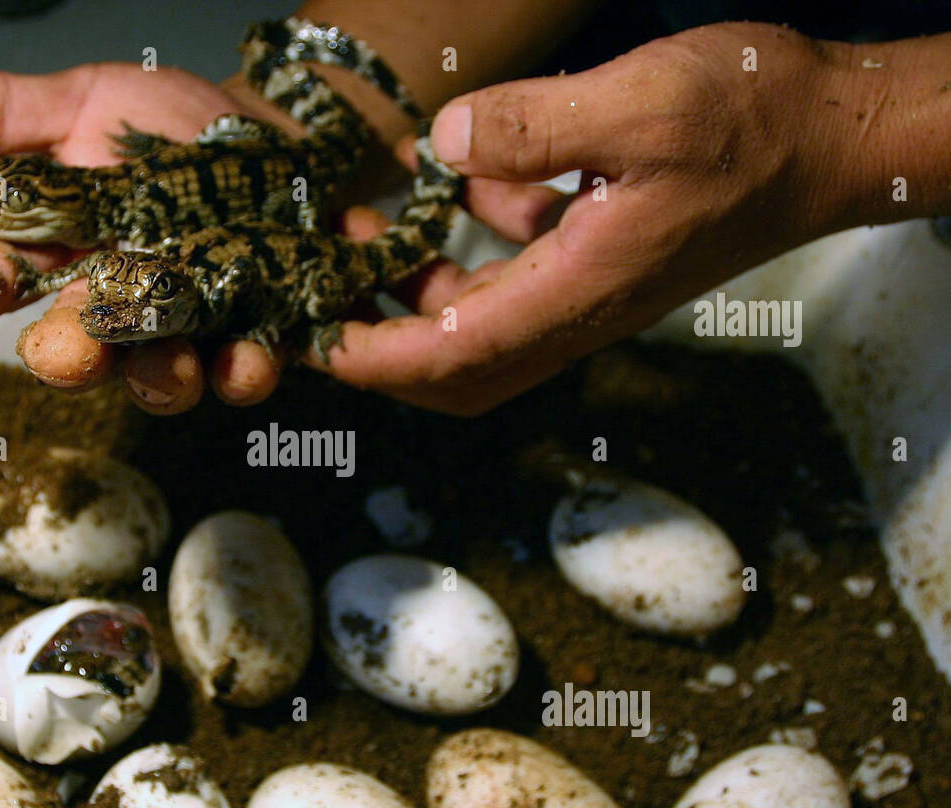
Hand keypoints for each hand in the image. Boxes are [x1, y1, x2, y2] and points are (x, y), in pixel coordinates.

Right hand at [0, 63, 302, 413]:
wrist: (269, 143)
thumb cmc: (163, 132)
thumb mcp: (84, 106)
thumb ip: (2, 114)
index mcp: (52, 260)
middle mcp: (110, 314)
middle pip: (75, 351)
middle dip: (67, 356)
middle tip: (63, 353)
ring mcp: (182, 337)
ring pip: (161, 377)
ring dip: (163, 378)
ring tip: (177, 364)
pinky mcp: (252, 344)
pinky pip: (248, 370)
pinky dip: (250, 368)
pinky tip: (258, 356)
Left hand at [307, 23, 864, 414]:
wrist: (829, 138)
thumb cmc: (752, 122)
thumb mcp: (641, 106)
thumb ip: (537, 127)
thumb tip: (440, 147)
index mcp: (577, 291)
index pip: (451, 355)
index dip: (374, 357)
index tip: (312, 339)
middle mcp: (575, 307)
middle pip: (453, 366)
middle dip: (379, 342)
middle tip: (319, 296)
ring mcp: (585, 288)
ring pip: (475, 320)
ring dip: (411, 288)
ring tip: (357, 230)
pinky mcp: (595, 258)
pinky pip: (511, 268)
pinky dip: (467, 238)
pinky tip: (450, 175)